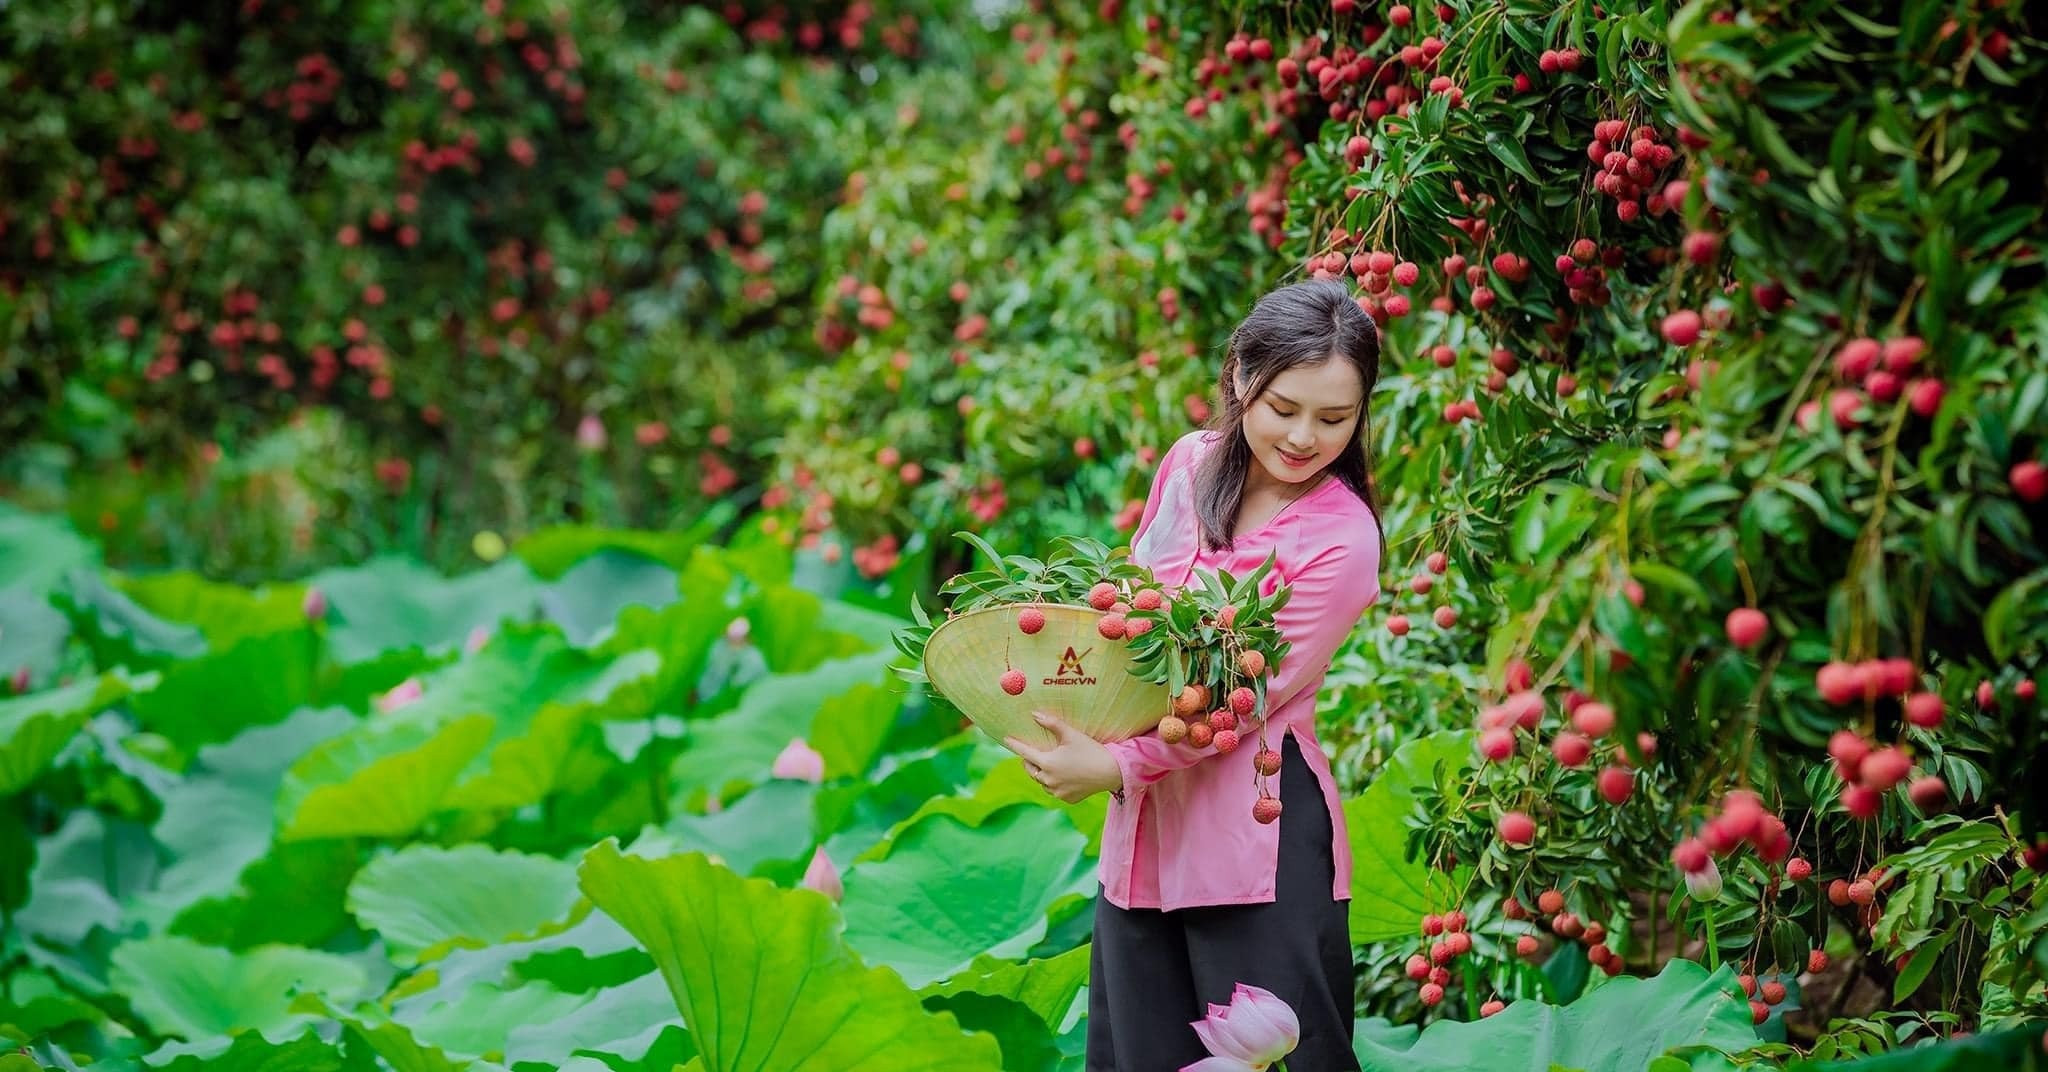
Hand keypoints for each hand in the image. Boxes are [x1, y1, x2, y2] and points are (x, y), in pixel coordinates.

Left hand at [1002, 711, 1124, 803]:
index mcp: (1047, 763)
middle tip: (1031, 753)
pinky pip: (1055, 791)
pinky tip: (1064, 776)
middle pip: (1031, 769)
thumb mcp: (1071, 734)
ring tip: (1049, 765)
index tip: (1006, 739)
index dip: (1015, 745)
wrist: (1112, 771)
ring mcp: (1057, 792)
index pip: (1025, 752)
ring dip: (1042, 774)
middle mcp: (1048, 780)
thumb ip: (1052, 724)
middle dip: (1029, 761)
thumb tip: (1034, 714)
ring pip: (1042, 782)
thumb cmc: (1091, 750)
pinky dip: (1055, 784)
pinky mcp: (1067, 799)